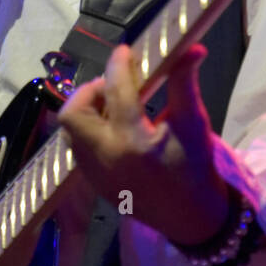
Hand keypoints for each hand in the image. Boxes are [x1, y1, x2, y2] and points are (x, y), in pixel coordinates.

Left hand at [57, 42, 229, 246]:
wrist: (192, 217)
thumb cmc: (195, 168)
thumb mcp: (194, 123)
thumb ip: (185, 83)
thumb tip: (191, 48)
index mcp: (133, 141)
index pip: (116, 91)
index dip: (119, 65)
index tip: (125, 51)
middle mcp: (106, 157)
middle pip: (73, 113)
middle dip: (89, 91)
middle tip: (112, 85)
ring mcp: (95, 173)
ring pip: (70, 131)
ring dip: (87, 111)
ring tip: (113, 105)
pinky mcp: (93, 183)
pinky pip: (77, 148)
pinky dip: (89, 131)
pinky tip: (112, 128)